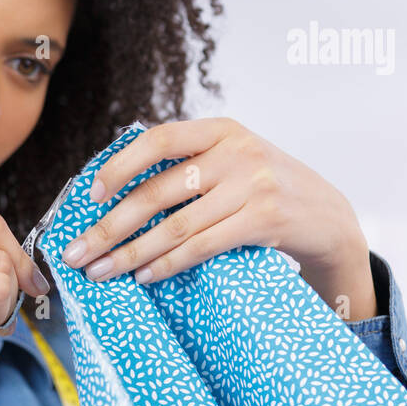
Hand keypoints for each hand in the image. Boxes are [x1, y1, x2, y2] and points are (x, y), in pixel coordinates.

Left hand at [59, 117, 377, 319]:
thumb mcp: (231, 160)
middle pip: (157, 191)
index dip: (119, 167)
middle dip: (109, 226)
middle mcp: (235, 151)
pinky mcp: (264, 219)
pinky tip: (145, 275)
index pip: (158, 140)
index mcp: (219, 130)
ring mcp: (252, 184)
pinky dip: (167, 263)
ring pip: (175, 225)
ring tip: (101, 272)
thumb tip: (113, 193)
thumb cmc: (264, 189)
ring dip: (131, 253)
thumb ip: (187, 164)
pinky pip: (202, 245)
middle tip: (76, 253)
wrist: (329, 215)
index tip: (90, 196)